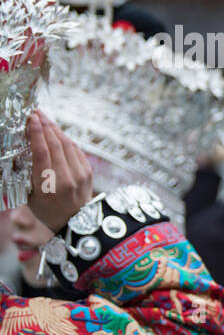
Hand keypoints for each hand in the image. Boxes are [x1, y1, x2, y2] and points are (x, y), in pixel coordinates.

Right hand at [26, 111, 93, 232]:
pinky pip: (76, 150)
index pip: (42, 153)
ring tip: (44, 118)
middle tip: (36, 112)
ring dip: (55, 129)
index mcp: (48, 186)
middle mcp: (67, 179)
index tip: (31, 118)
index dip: (37, 133)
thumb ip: (27, 172)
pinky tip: (56, 132)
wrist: (73, 222)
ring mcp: (81, 175)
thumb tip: (23, 145)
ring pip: (68, 144)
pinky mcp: (88, 172)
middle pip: (56, 145)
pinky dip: (65, 139)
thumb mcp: (29, 194)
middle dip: (45, 125)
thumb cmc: (45, 209)